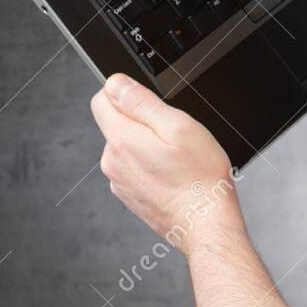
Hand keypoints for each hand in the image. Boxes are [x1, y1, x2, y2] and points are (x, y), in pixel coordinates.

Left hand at [90, 73, 240, 254]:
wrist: (205, 222)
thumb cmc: (200, 178)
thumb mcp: (178, 126)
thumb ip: (141, 102)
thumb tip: (115, 84)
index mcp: (122, 139)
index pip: (101, 99)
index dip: (127, 94)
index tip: (152, 107)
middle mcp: (112, 161)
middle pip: (116, 123)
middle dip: (141, 122)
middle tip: (173, 137)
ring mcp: (119, 180)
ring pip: (127, 146)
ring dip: (147, 146)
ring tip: (176, 160)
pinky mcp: (129, 194)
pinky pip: (134, 168)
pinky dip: (150, 166)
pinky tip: (173, 175)